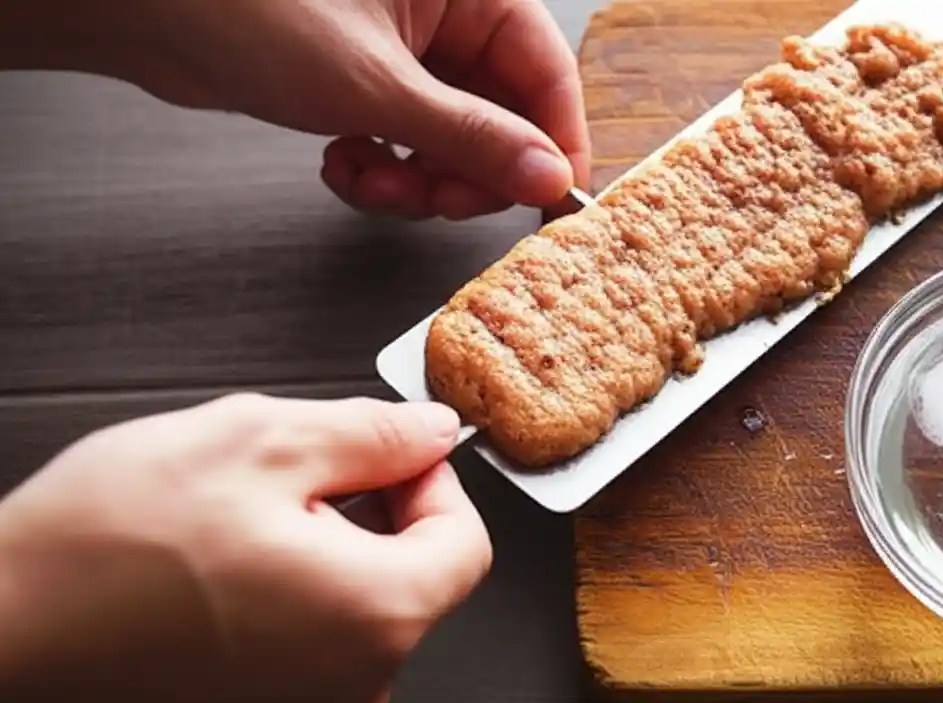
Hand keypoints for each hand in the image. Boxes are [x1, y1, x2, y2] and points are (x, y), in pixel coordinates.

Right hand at [0, 393, 490, 702]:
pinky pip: (306, 657)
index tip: (387, 459)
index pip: (466, 545)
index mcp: (373, 614)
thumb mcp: (254, 442)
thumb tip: (428, 433)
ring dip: (321, 561)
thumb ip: (370, 434)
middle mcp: (352, 688)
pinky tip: (219, 581)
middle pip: (411, 583)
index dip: (431, 485)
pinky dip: (284, 609)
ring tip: (235, 533)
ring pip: (353, 616)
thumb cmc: (101, 549)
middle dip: (368, 518)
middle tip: (293, 482)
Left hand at [1, 0, 589, 219]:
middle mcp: (445, 14)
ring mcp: (408, 49)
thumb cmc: (248, 8)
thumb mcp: (376, 87)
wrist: (148, 12)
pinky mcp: (372, 79)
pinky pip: (409, 141)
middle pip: (504, 113)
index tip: (546, 200)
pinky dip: (385, 168)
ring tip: (371, 182)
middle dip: (466, 171)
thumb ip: (471, 138)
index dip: (552, 142)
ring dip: (419, 179)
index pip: (546, 69)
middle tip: (434, 202)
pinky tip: (344, 164)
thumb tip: (543, 176)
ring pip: (454, 137)